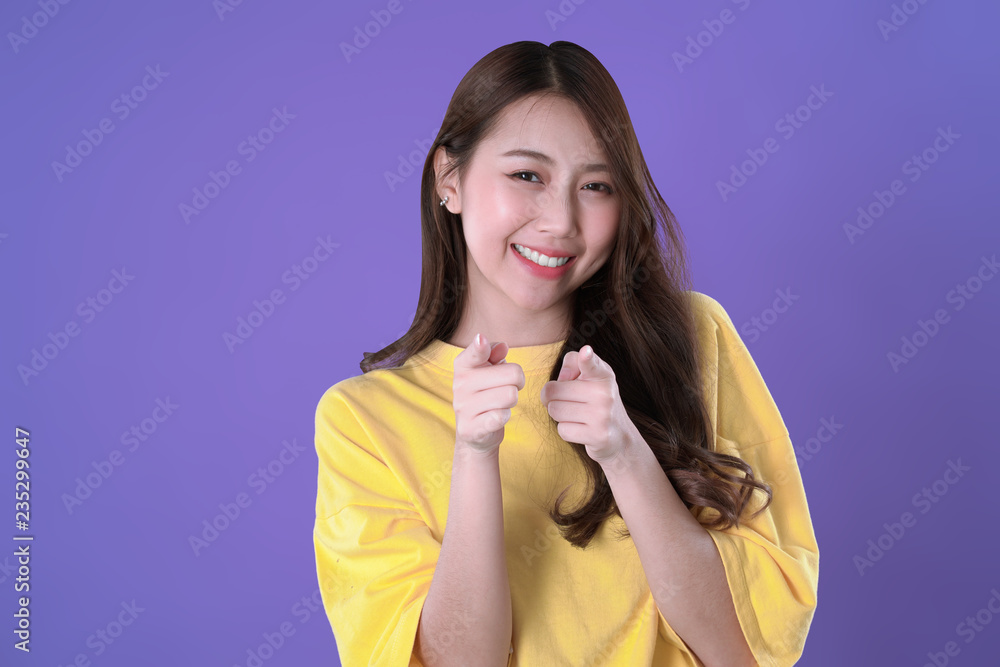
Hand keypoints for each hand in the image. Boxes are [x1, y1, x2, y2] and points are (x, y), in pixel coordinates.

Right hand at [452, 333, 525, 454]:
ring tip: (501, 403)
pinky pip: (501, 416)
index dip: (483, 346)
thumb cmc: (485, 393)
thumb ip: (494, 353)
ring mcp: (464, 407)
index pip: (476, 350)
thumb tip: (502, 346)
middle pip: (512, 373)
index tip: (483, 342)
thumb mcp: (489, 369)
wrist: (474, 430)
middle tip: (507, 388)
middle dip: (517, 382)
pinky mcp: (471, 428)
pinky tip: (497, 417)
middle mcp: (460, 384)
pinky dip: (505, 415)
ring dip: (512, 400)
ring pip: (511, 395)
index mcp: (463, 366)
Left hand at [540, 345, 641, 464]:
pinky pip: (562, 430)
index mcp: (603, 375)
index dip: (586, 358)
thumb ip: (573, 364)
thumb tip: (561, 378)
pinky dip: (567, 429)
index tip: (586, 351)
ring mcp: (603, 416)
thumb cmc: (596, 400)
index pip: (591, 363)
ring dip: (559, 414)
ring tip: (576, 414)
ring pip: (554, 410)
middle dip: (551, 397)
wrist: (619, 436)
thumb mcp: (591, 376)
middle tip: (566, 401)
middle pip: (552, 391)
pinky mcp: (598, 436)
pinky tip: (581, 428)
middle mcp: (605, 394)